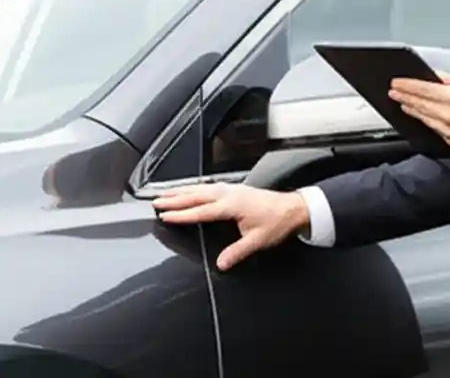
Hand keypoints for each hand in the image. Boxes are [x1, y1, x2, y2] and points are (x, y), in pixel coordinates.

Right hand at [153, 183, 309, 270]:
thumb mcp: (257, 241)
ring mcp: (231, 190)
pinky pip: (209, 187)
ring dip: (182, 191)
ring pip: (201, 189)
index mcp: (231, 206)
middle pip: (195, 196)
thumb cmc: (277, 222)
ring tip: (165, 194)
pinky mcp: (235, 189)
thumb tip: (221, 264)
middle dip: (174, 199)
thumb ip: (237, 252)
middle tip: (156, 202)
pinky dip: (195, 188)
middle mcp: (228, 195)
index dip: (181, 214)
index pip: (200, 211)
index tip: (165, 216)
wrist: (293, 208)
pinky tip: (190, 190)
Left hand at [389, 71, 449, 154]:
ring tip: (403, 103)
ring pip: (424, 119)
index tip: (396, 82)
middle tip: (393, 91)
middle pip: (419, 105)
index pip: (423, 90)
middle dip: (404, 97)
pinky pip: (435, 130)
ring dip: (412, 110)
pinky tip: (422, 116)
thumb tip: (436, 76)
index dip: (407, 85)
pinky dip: (427, 122)